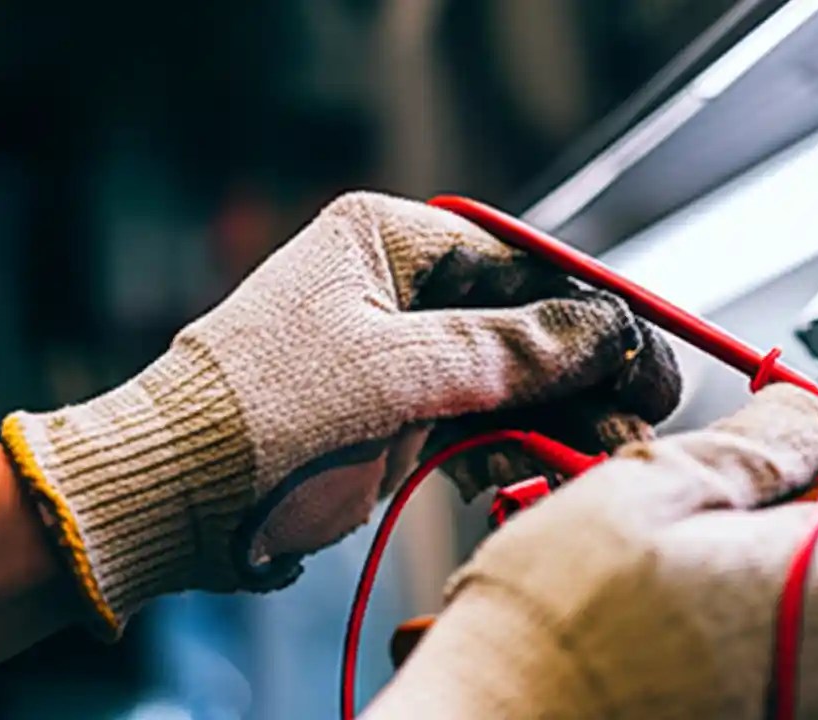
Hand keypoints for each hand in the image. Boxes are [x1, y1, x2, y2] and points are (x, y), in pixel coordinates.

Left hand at [0, 192, 680, 637]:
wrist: (176, 500)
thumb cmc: (266, 413)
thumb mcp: (399, 372)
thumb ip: (509, 349)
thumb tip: (607, 326)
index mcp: (387, 243)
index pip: (518, 263)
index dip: (587, 307)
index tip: (642, 348)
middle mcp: (398, 290)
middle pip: (521, 326)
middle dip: (580, 377)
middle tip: (641, 413)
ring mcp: (399, 357)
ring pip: (505, 381)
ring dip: (555, 420)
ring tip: (608, 452)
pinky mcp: (396, 417)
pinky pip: (476, 424)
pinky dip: (508, 450)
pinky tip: (536, 471)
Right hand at [368, 385, 817, 719]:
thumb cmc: (562, 628)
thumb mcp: (651, 487)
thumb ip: (756, 443)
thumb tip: (805, 417)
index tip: (798, 461)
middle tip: (728, 512)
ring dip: (787, 581)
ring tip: (691, 568)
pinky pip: (803, 666)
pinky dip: (763, 634)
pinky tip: (687, 619)